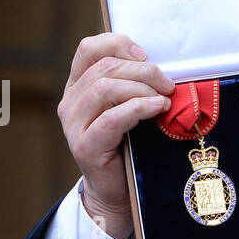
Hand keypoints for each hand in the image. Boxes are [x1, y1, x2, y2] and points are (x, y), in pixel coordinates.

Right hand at [57, 33, 174, 237]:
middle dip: (142, 70)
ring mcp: (74, 125)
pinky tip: (157, 108)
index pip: (89, 49)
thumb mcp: (128, 109)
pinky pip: (111, 118)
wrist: (116, 194)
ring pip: (105, 88)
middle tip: (168, 83)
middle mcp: (71, 102)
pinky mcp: (85, 146)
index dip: (118, 44)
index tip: (146, 55)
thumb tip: (162, 67)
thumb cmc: (128, 148)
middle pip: (103, 67)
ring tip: (164, 98)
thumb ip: (133, 86)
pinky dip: (138, 108)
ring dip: (142, 88)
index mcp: (78, 87)